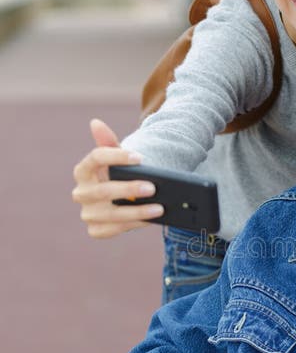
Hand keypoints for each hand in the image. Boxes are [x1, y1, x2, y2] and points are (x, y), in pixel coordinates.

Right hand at [72, 118, 162, 237]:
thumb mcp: (117, 157)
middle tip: (152, 188)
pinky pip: (114, 229)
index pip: (96, 158)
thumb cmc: (118, 174)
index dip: (117, 157)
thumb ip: (108, 141)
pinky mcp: (95, 230)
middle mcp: (80, 193)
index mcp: (83, 170)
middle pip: (103, 190)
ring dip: (136, 211)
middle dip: (129, 190)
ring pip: (110, 214)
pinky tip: (150, 220)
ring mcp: (87, 213)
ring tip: (158, 208)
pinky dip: (134, 224)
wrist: (122, 198)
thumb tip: (95, 122)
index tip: (140, 158)